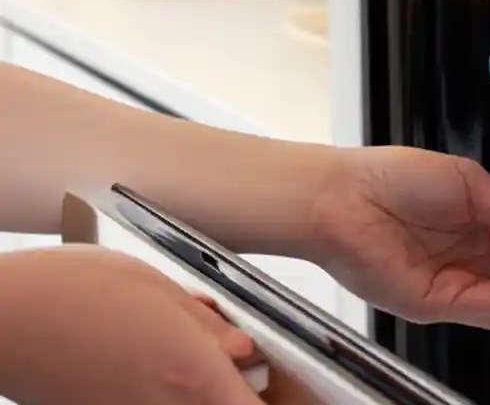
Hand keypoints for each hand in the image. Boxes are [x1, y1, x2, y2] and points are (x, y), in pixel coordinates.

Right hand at [0, 245, 263, 404]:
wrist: (0, 320)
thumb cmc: (68, 292)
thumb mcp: (158, 290)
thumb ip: (209, 326)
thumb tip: (241, 347)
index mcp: (194, 375)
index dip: (265, 394)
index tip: (268, 378)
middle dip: (234, 390)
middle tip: (232, 361)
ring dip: (198, 390)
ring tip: (177, 358)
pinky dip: (159, 394)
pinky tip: (144, 366)